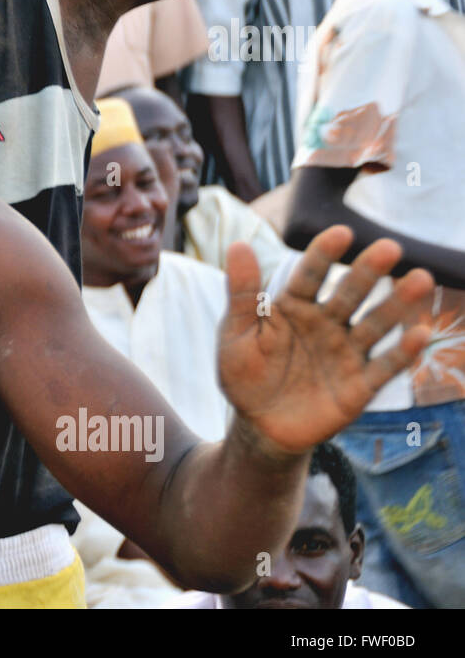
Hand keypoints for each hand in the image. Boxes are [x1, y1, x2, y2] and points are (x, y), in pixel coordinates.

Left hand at [218, 226, 434, 455]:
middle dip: (368, 271)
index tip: (341, 232)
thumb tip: (238, 244)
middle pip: (349, 294)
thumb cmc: (244, 374)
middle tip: (390, 248)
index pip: (309, 275)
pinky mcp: (359, 385)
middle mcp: (325, 324)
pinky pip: (383, 366)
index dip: (323, 255)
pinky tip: (418, 333)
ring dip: (397, 303)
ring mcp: (345, 353)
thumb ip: (242, 293)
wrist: (259, 425)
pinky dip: (402, 352)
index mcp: (293, 308)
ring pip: (374, 324)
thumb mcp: (237, 334)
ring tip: (420, 278)